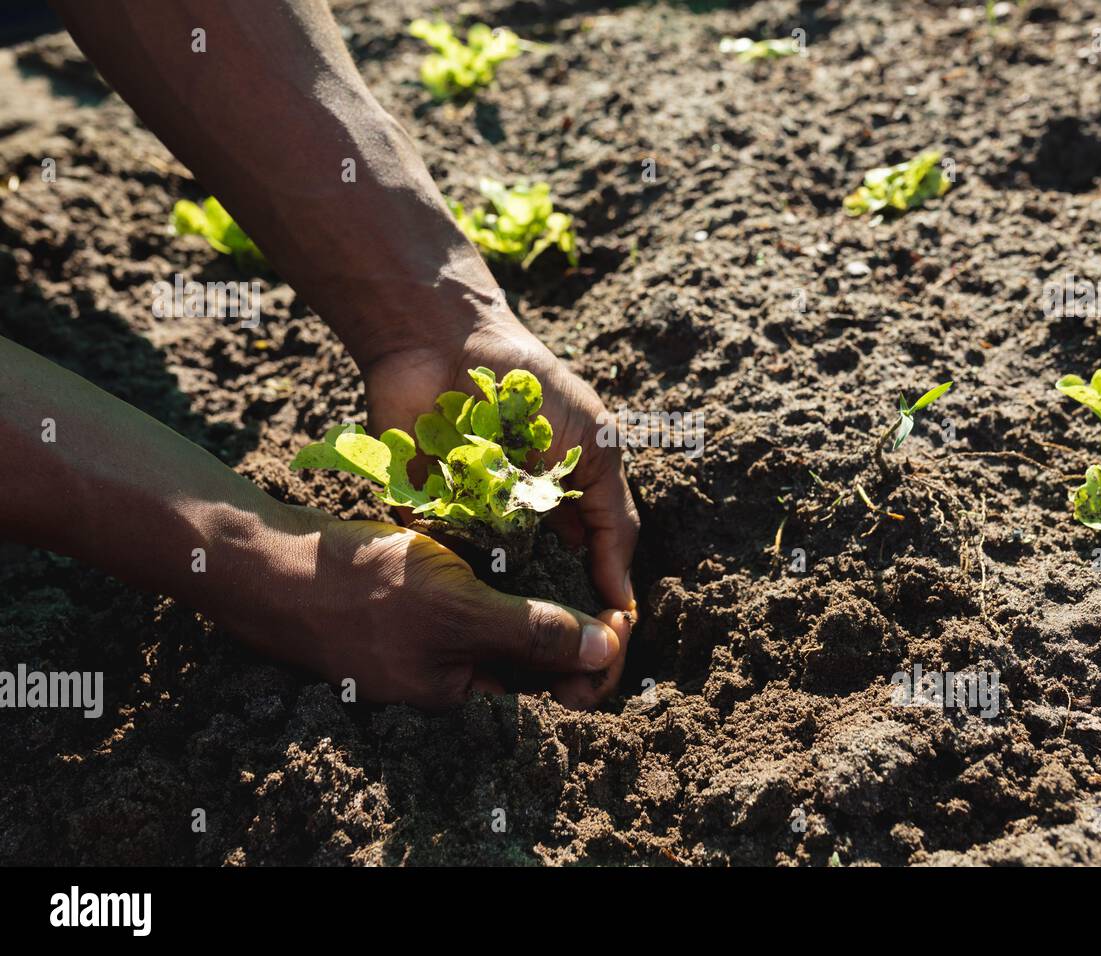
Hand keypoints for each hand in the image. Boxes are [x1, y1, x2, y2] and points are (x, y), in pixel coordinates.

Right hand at [225, 508, 633, 710]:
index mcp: (458, 690)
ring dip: (535, 594)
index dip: (593, 658)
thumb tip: (606, 651)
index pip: (547, 688)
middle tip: (606, 583)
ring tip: (573, 555)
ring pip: (499, 620)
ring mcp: (425, 638)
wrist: (269, 562)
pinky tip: (517, 541)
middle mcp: (445, 672)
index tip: (623, 616)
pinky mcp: (410, 603)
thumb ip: (532, 631)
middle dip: (570, 624)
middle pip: (528, 655)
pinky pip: (468, 595)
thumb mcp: (458, 611)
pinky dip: (496, 574)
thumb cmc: (360, 590)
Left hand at [360, 309, 639, 704]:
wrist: (444, 344)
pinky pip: (449, 577)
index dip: (609, 627)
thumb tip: (621, 598)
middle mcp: (529, 530)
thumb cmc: (533, 389)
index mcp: (573, 513)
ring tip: (527, 684)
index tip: (611, 659)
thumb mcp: (597, 447)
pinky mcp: (430, 526)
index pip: (600, 586)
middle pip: (551, 606)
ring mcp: (480, 531)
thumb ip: (612, 519)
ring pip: (502, 602)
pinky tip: (477, 639)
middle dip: (563, 652)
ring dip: (514, 642)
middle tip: (570, 696)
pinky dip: (462, 604)